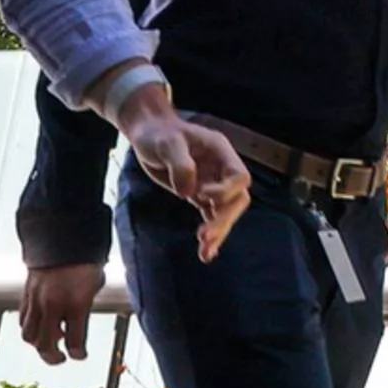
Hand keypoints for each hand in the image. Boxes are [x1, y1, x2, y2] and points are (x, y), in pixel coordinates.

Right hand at [20, 263, 105, 365]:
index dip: (78, 353)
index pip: (75, 341)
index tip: (80, 355)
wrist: (61, 233)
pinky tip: (40, 323)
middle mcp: (53, 305)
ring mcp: (36, 300)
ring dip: (38, 343)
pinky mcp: (26, 293)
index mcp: (75, 303)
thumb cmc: (84, 256)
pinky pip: (23, 318)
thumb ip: (87, 303)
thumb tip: (80, 317)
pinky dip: (30, 326)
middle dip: (53, 356)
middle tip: (61, 358)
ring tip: (50, 341)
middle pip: (45, 344)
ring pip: (29, 334)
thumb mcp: (96, 281)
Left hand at [112, 85, 248, 262]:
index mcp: (220, 152)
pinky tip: (205, 253)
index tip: (201, 195)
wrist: (148, 133)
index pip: (239, 176)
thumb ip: (180, 164)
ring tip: (205, 252)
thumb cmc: (159, 134)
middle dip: (224, 218)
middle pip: (237, 198)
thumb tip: (189, 192)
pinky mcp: (199, 195)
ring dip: (219, 231)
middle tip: (204, 235)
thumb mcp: (167, 144)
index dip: (225, 190)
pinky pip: (211, 217)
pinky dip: (210, 235)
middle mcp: (221, 169)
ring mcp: (212, 183)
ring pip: (226, 211)